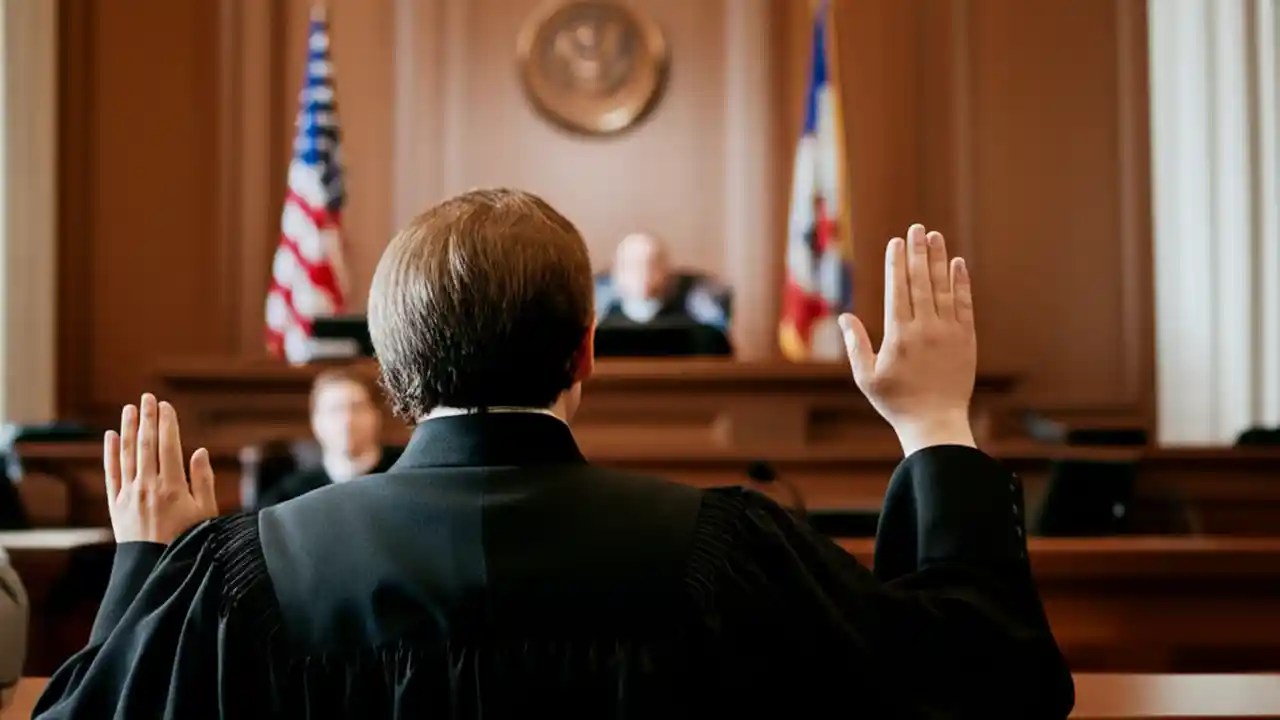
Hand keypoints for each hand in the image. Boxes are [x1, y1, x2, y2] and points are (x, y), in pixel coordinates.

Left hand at [104, 394, 217, 543]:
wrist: (156, 571)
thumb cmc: (188, 543)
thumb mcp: (206, 514)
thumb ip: (203, 481)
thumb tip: (199, 451)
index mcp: (173, 488)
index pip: (168, 446)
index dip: (167, 424)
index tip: (166, 406)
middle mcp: (148, 487)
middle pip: (146, 445)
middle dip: (147, 419)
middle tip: (148, 398)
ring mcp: (129, 495)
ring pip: (126, 454)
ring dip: (128, 429)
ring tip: (130, 409)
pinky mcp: (116, 506)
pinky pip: (111, 474)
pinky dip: (110, 453)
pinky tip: (111, 436)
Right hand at [839, 224, 976, 454]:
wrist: (936, 422)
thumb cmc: (896, 402)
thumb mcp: (866, 377)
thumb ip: (856, 344)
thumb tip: (844, 316)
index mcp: (898, 335)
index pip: (898, 289)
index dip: (897, 263)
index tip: (897, 242)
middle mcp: (924, 328)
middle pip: (920, 281)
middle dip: (918, 252)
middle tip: (917, 228)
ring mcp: (948, 332)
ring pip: (943, 288)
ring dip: (939, 260)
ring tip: (936, 236)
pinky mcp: (966, 339)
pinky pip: (964, 304)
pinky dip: (961, 282)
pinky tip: (958, 264)